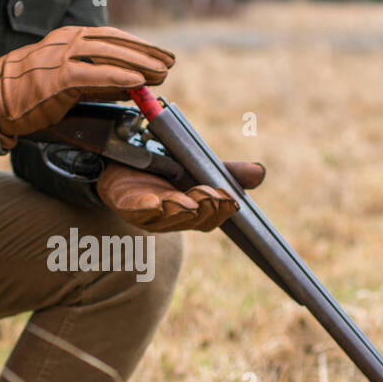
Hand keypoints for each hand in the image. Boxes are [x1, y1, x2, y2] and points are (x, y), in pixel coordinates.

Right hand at [0, 26, 174, 145]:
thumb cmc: (29, 91)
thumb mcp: (68, 81)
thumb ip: (98, 82)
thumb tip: (131, 87)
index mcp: (70, 38)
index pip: (112, 37)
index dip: (140, 46)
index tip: (162, 55)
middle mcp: (69, 41)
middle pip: (116, 42)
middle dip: (146, 52)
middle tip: (170, 62)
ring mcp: (63, 56)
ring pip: (110, 55)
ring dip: (140, 63)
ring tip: (162, 72)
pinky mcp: (58, 76)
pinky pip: (95, 74)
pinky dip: (120, 77)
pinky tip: (138, 82)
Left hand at [98, 160, 265, 232]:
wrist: (121, 161)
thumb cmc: (164, 170)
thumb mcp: (198, 167)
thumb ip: (228, 171)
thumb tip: (260, 173)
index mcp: (191, 213)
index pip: (211, 219)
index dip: (221, 211)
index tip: (231, 200)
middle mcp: (171, 219)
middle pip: (191, 220)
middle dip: (202, 208)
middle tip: (212, 195)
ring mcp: (147, 215)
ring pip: (166, 218)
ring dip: (178, 210)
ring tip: (188, 200)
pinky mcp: (125, 204)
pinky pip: (136, 209)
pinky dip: (146, 207)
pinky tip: (156, 202)